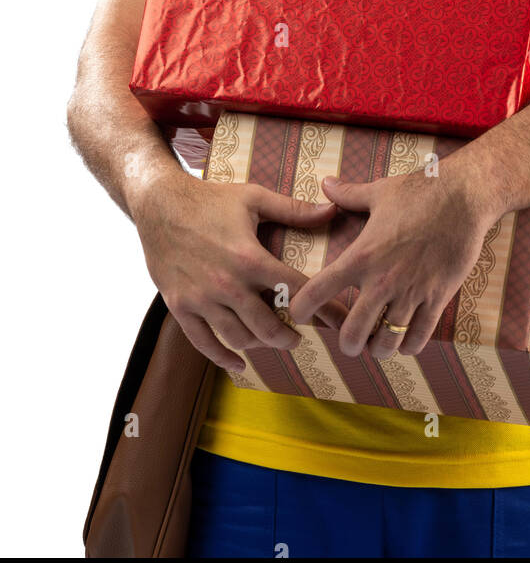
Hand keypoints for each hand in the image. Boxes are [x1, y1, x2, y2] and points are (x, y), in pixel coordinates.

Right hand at [131, 169, 349, 371]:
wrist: (159, 204)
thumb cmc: (210, 198)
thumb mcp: (254, 198)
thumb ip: (294, 209)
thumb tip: (331, 212)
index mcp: (249, 258)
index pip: (295, 290)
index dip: (321, 308)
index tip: (338, 322)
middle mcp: (226, 284)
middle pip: (267, 326)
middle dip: (289, 336)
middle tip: (299, 336)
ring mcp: (201, 298)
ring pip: (238, 338)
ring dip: (261, 345)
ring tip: (273, 340)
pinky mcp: (180, 306)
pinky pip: (203, 342)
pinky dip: (222, 358)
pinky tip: (239, 364)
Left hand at [287, 158, 497, 361]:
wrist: (464, 196)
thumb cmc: (420, 191)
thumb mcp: (379, 191)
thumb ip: (348, 195)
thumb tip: (325, 183)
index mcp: (361, 255)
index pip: (317, 292)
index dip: (301, 309)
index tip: (299, 314)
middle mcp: (382, 280)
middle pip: (352, 334)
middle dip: (347, 344)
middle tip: (349, 341)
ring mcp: (411, 292)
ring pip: (387, 342)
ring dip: (379, 349)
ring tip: (377, 345)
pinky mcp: (438, 297)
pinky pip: (419, 337)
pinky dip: (408, 346)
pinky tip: (405, 341)